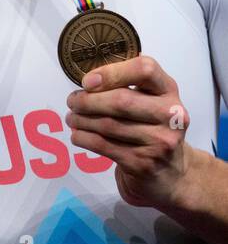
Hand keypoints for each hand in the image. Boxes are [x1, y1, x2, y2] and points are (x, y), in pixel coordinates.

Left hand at [65, 55, 189, 209]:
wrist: (170, 174)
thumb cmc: (152, 128)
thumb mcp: (150, 101)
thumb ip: (126, 86)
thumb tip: (87, 82)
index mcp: (169, 91)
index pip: (145, 69)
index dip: (111, 72)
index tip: (88, 81)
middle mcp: (170, 115)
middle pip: (121, 100)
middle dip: (88, 100)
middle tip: (72, 101)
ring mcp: (159, 142)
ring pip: (108, 124)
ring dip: (81, 119)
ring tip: (72, 117)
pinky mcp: (142, 163)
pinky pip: (102, 145)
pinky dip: (82, 137)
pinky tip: (77, 134)